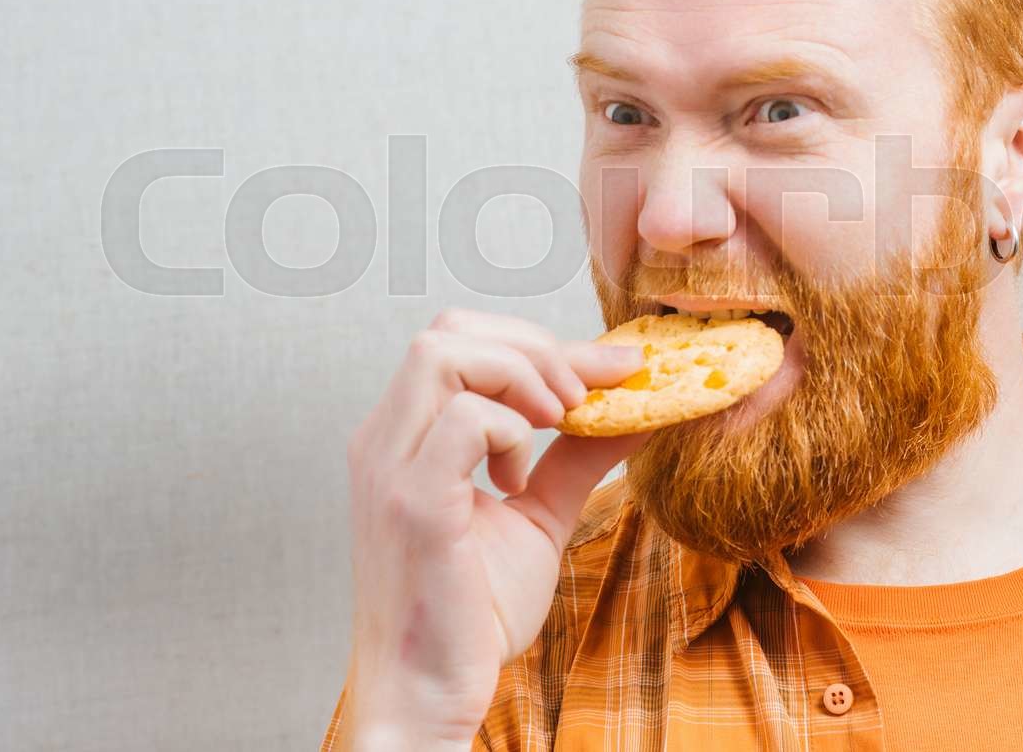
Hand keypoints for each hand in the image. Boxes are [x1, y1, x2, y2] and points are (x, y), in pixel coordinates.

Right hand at [340, 308, 647, 746]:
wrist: (433, 693)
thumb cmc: (473, 611)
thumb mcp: (539, 513)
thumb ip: (578, 456)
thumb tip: (637, 407)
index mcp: (405, 435)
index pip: (461, 339)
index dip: (539, 342)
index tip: (612, 370)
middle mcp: (385, 440)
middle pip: (447, 329)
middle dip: (533, 347)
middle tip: (585, 397)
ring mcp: (391, 469)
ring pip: (444, 354)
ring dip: (521, 376)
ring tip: (560, 423)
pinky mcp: (412, 505)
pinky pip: (461, 421)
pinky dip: (510, 430)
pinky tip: (520, 480)